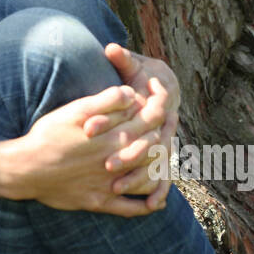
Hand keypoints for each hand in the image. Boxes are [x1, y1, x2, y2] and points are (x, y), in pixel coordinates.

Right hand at [8, 83, 168, 216]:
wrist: (24, 169)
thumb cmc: (47, 135)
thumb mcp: (74, 111)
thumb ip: (105, 101)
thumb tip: (132, 94)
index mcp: (112, 137)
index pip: (149, 122)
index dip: (160, 109)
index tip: (164, 103)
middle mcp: (117, 162)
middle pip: (155, 149)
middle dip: (166, 136)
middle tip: (170, 128)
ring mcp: (109, 185)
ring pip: (149, 179)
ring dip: (162, 169)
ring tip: (166, 159)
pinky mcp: (100, 202)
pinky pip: (131, 209)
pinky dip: (148, 205)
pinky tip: (156, 200)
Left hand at [102, 43, 180, 209]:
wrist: (165, 86)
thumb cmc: (141, 76)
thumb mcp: (134, 67)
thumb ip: (124, 59)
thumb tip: (112, 47)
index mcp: (156, 100)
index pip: (137, 112)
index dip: (112, 119)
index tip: (87, 127)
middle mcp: (164, 122)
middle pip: (149, 142)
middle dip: (126, 154)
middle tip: (103, 164)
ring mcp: (166, 140)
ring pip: (156, 163)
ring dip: (139, 176)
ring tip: (116, 188)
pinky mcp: (164, 154)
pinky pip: (165, 176)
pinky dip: (160, 190)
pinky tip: (150, 206)